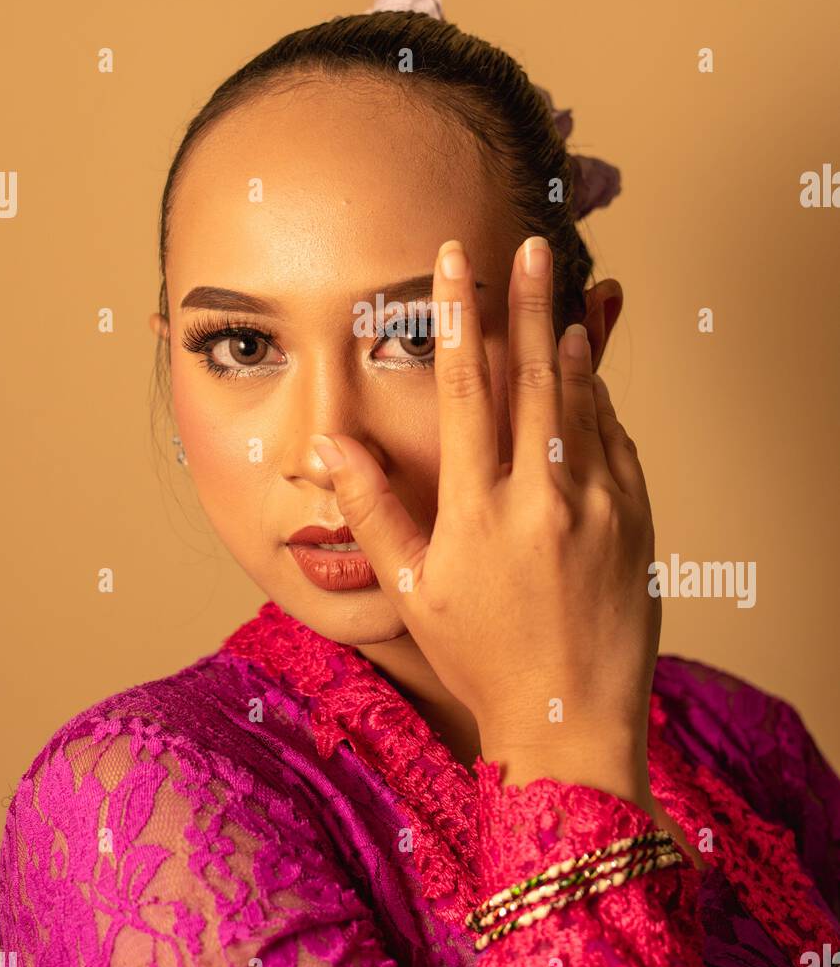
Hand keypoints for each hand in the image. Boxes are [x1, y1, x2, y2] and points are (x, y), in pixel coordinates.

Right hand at [309, 236, 660, 801]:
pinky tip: (594, 379)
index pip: (467, 388)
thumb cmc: (482, 657)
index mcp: (481, 508)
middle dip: (534, 303)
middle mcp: (544, 496)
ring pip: (587, 404)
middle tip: (535, 247)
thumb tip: (330, 444)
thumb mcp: (412, 590)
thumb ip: (373, 509)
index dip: (459, 316)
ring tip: (569, 297)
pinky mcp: (636, 521)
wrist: (571, 719)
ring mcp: (599, 507)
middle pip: (538, 376)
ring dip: (577, 345)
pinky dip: (604, 404)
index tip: (456, 261)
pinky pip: (618, 445)